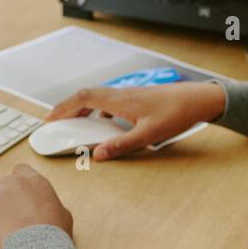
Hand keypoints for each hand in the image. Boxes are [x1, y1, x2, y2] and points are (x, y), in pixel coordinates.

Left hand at [0, 165, 72, 248]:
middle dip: (6, 199)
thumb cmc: (53, 234)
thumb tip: (48, 209)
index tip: (20, 197)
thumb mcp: (62, 213)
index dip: (19, 185)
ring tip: (4, 229)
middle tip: (13, 217)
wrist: (38, 248)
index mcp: (33, 180)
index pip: (20, 171)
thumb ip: (50, 203)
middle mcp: (12, 182)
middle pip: (3, 185)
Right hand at [45, 81, 225, 160]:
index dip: (63, 108)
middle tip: (54, 121)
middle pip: (85, 96)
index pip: (83, 99)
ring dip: (80, 107)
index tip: (49, 120)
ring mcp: (128, 95)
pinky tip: (101, 122)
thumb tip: (98, 154)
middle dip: (66, 107)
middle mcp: (120, 94)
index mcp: (120, 101)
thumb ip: (121, 145)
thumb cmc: (176, 114)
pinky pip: (107, 101)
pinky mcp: (135, 98)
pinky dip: (96, 109)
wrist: (198, 99)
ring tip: (72, 122)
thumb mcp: (149, 135)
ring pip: (96, 97)